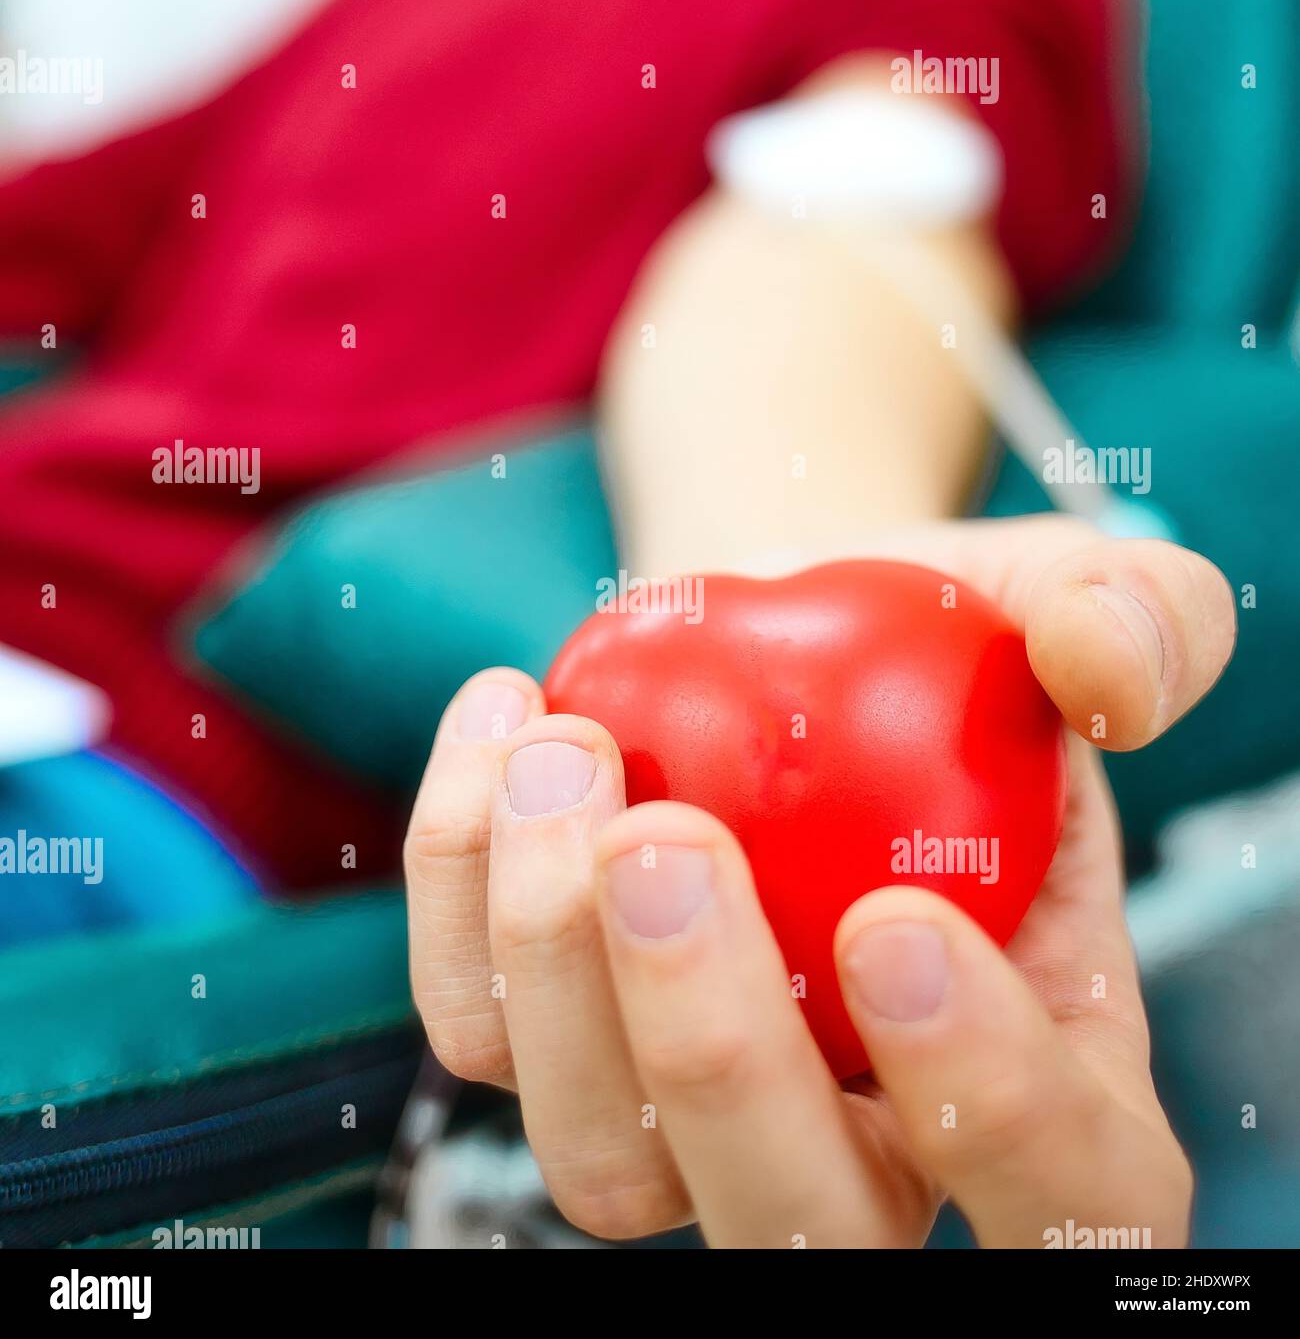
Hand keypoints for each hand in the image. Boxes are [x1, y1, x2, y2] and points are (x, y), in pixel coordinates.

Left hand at [403, 515, 1234, 1246]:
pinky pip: (474, 1029)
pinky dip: (455, 879)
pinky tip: (504, 724)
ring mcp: (683, 1116)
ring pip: (602, 1157)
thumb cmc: (933, 646)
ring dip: (547, 956)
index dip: (987, 1100)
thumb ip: (1137, 621)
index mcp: (1035, 1072)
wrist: (786, 635)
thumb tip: (1110, 680)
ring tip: (565, 748)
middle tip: (661, 837)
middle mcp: (855, 1137)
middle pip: (790, 1218)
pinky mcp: (548, 1048)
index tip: (892, 921)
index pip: (1058, 1180)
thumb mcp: (1061, 600)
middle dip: (710, 1045)